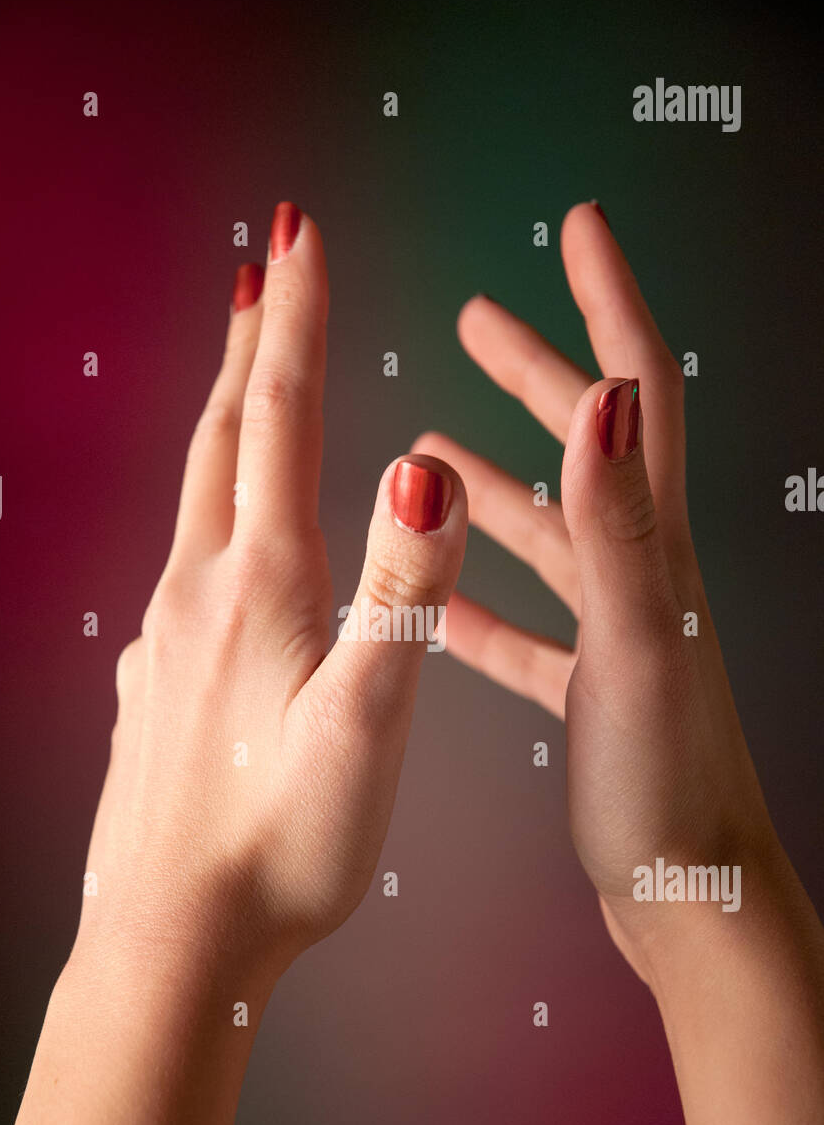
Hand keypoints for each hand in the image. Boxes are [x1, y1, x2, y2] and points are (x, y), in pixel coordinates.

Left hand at [80, 203, 466, 986]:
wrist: (176, 943)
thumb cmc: (283, 843)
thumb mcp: (370, 715)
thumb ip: (402, 589)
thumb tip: (422, 466)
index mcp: (263, 585)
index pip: (278, 420)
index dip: (295, 321)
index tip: (298, 233)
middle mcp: (199, 594)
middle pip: (221, 440)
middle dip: (248, 345)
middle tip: (262, 270)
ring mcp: (165, 641)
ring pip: (194, 501)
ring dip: (223, 423)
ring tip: (241, 382)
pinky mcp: (156, 689)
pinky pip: (182, 573)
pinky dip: (208, 520)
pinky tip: (216, 549)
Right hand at [414, 202, 805, 980]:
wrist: (691, 896)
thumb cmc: (670, 785)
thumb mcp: (640, 642)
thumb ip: (618, 524)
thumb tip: (608, 400)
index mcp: (655, 551)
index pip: (640, 395)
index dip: (611, 303)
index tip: (580, 228)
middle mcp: (641, 578)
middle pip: (591, 448)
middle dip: (540, 372)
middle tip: (481, 319)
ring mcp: (616, 635)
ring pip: (551, 536)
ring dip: (497, 480)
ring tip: (433, 442)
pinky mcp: (591, 695)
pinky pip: (528, 631)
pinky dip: (480, 601)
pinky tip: (438, 595)